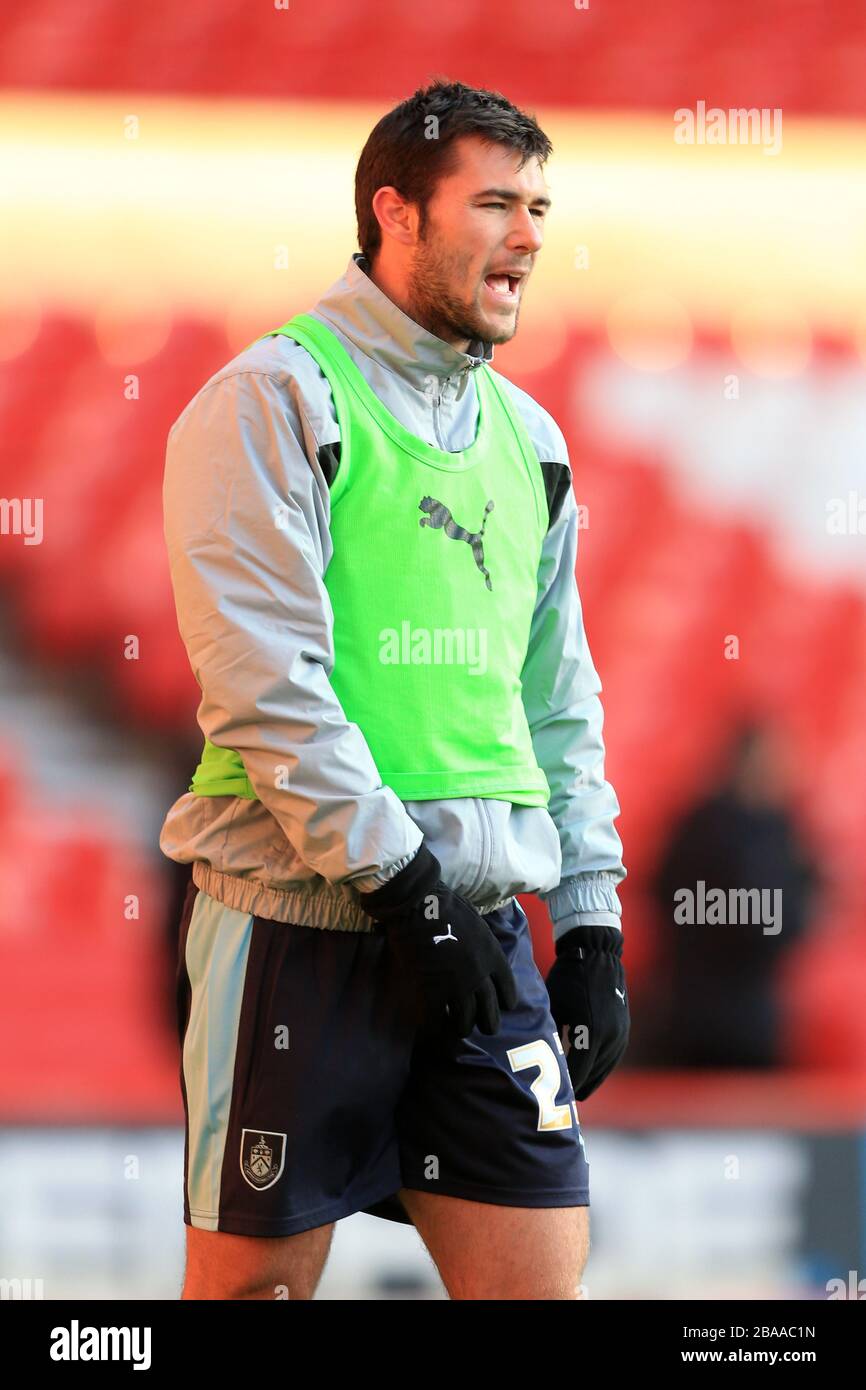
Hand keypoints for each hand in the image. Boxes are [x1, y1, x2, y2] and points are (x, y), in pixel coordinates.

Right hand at [356, 844, 516, 1037]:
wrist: (418, 904)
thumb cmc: (446, 905)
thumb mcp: (478, 924)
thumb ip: (484, 946)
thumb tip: (482, 956)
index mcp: (493, 957)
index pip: (508, 993)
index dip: (504, 1002)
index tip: (499, 1005)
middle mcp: (480, 977)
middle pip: (491, 1017)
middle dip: (485, 1023)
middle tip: (475, 1022)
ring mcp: (456, 987)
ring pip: (465, 1025)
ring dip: (459, 1027)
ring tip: (452, 1025)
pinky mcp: (431, 991)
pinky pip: (437, 1021)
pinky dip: (434, 1026)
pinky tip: (431, 1023)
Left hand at [545, 924, 629, 1099]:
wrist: (597, 954)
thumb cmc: (569, 977)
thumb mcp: (554, 1006)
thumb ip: (552, 1033)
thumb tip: (538, 1056)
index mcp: (590, 1033)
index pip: (576, 1071)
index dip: (563, 1086)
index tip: (549, 1097)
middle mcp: (610, 1037)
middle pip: (592, 1075)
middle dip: (575, 1088)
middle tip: (559, 1101)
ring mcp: (620, 1034)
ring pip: (604, 1069)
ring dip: (589, 1080)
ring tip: (574, 1092)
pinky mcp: (624, 1029)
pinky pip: (612, 1057)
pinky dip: (600, 1068)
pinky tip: (589, 1073)